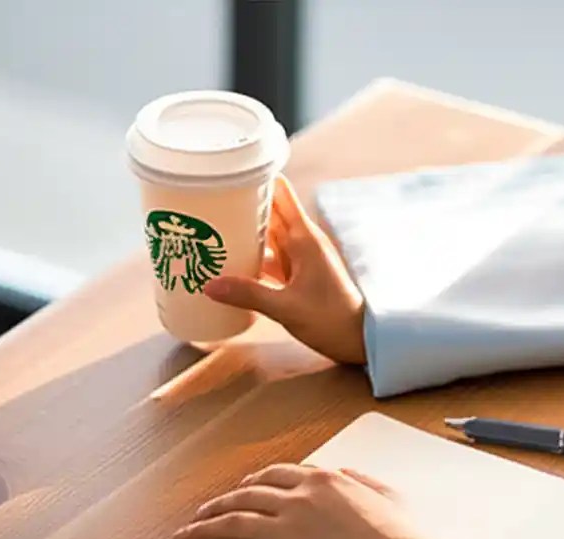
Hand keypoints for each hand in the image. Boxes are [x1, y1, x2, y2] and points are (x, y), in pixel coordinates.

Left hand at [169, 465, 422, 538]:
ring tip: (183, 536)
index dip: (251, 483)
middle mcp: (299, 501)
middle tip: (202, 515)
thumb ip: (360, 480)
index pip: (275, 475)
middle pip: (245, 497)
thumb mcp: (385, 495)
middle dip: (219, 505)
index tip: (240, 490)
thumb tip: (345, 473)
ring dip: (202, 529)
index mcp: (323, 481)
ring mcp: (286, 533)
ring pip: (231, 524)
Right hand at [203, 176, 367, 364]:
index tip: (228, 172)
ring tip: (206, 227)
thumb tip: (209, 285)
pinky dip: (251, 258)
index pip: (280, 193)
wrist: (359, 340)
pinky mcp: (297, 276)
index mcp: (304, 237)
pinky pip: (269, 259)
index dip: (258, 178)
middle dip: (241, 204)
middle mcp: (302, 241)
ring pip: (267, 236)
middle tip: (203, 200)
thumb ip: (248, 294)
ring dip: (243, 232)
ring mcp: (300, 258)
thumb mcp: (286, 308)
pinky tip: (227, 264)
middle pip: (268, 211)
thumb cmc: (331, 319)